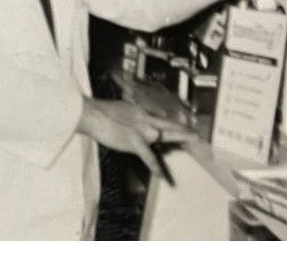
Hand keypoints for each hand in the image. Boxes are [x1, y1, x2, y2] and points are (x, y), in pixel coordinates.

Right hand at [76, 97, 194, 179]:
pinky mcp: (135, 142)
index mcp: (138, 112)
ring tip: (194, 139)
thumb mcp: (118, 109)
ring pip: (165, 136)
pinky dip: (156, 167)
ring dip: (179, 137)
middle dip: (182, 129)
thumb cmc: (98, 112)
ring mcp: (141, 131)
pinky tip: (162, 176)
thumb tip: (129, 120)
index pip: (157, 118)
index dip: (169, 122)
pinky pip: (149, 157)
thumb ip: (128, 116)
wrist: (91, 114)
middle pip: (167, 125)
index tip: (179, 124)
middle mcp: (144, 119)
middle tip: (196, 134)